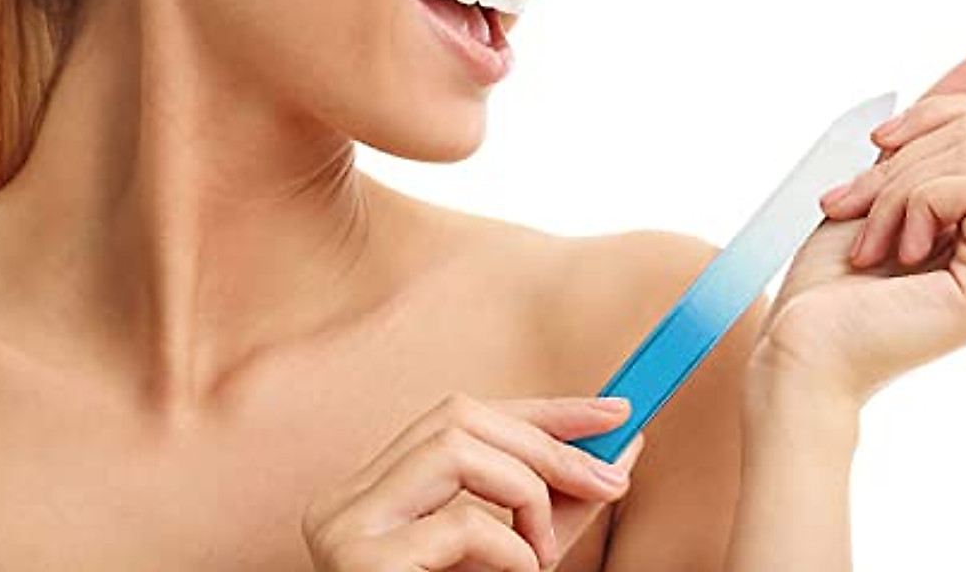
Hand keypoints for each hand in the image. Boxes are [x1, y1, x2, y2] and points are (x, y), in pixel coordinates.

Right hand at [301, 392, 644, 570]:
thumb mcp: (513, 558)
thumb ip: (557, 506)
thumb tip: (620, 452)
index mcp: (376, 491)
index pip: (461, 416)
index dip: (540, 410)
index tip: (611, 412)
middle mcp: (348, 499)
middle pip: (458, 417)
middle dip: (546, 441)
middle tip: (609, 479)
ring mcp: (345, 528)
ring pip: (453, 447)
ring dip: (525, 490)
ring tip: (542, 551)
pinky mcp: (360, 565)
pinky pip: (459, 524)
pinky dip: (509, 547)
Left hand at [746, 47, 965, 410]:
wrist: (798, 346)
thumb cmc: (832, 279)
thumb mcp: (887, 177)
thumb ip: (942, 123)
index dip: (933, 114)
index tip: (878, 152)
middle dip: (907, 151)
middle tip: (863, 206)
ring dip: (894, 183)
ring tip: (873, 238)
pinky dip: (905, 201)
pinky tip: (887, 251)